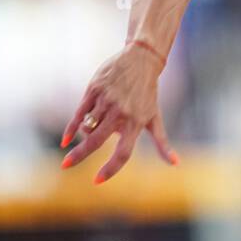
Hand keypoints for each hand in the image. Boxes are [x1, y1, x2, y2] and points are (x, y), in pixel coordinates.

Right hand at [60, 43, 177, 183]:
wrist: (141, 60)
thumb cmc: (148, 93)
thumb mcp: (155, 118)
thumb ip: (162, 143)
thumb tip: (175, 164)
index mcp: (136, 123)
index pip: (123, 153)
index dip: (111, 168)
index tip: (97, 180)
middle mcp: (120, 113)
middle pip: (96, 140)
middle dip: (79, 155)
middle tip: (65, 166)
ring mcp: (106, 100)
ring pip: (87, 126)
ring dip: (85, 134)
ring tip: (91, 130)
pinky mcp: (94, 89)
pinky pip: (79, 112)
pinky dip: (72, 126)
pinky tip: (67, 139)